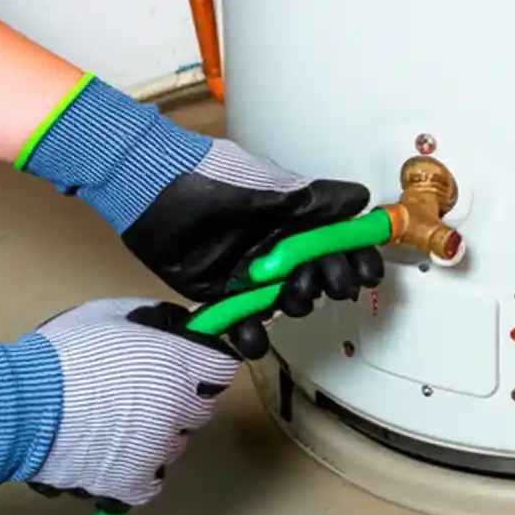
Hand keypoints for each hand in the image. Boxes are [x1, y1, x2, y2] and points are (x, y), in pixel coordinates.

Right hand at [0, 298, 239, 509]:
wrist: (20, 404)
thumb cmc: (62, 354)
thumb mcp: (110, 313)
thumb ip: (155, 318)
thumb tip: (183, 323)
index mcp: (180, 365)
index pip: (221, 369)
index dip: (203, 367)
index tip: (187, 367)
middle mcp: (179, 409)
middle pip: (199, 408)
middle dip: (177, 400)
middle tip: (137, 393)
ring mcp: (159, 450)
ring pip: (174, 444)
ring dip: (155, 435)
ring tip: (112, 423)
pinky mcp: (134, 482)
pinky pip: (151, 480)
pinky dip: (137, 472)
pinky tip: (113, 454)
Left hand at [21, 76, 384, 346]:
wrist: (150, 189)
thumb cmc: (206, 178)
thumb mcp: (268, 189)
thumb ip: (315, 201)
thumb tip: (360, 198)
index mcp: (292, 221)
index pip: (336, 245)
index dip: (355, 260)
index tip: (364, 275)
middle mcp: (275, 248)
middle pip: (316, 278)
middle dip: (324, 283)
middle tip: (317, 280)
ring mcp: (249, 273)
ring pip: (284, 303)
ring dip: (292, 306)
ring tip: (282, 297)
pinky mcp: (220, 293)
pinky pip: (243, 322)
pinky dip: (249, 335)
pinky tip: (250, 336)